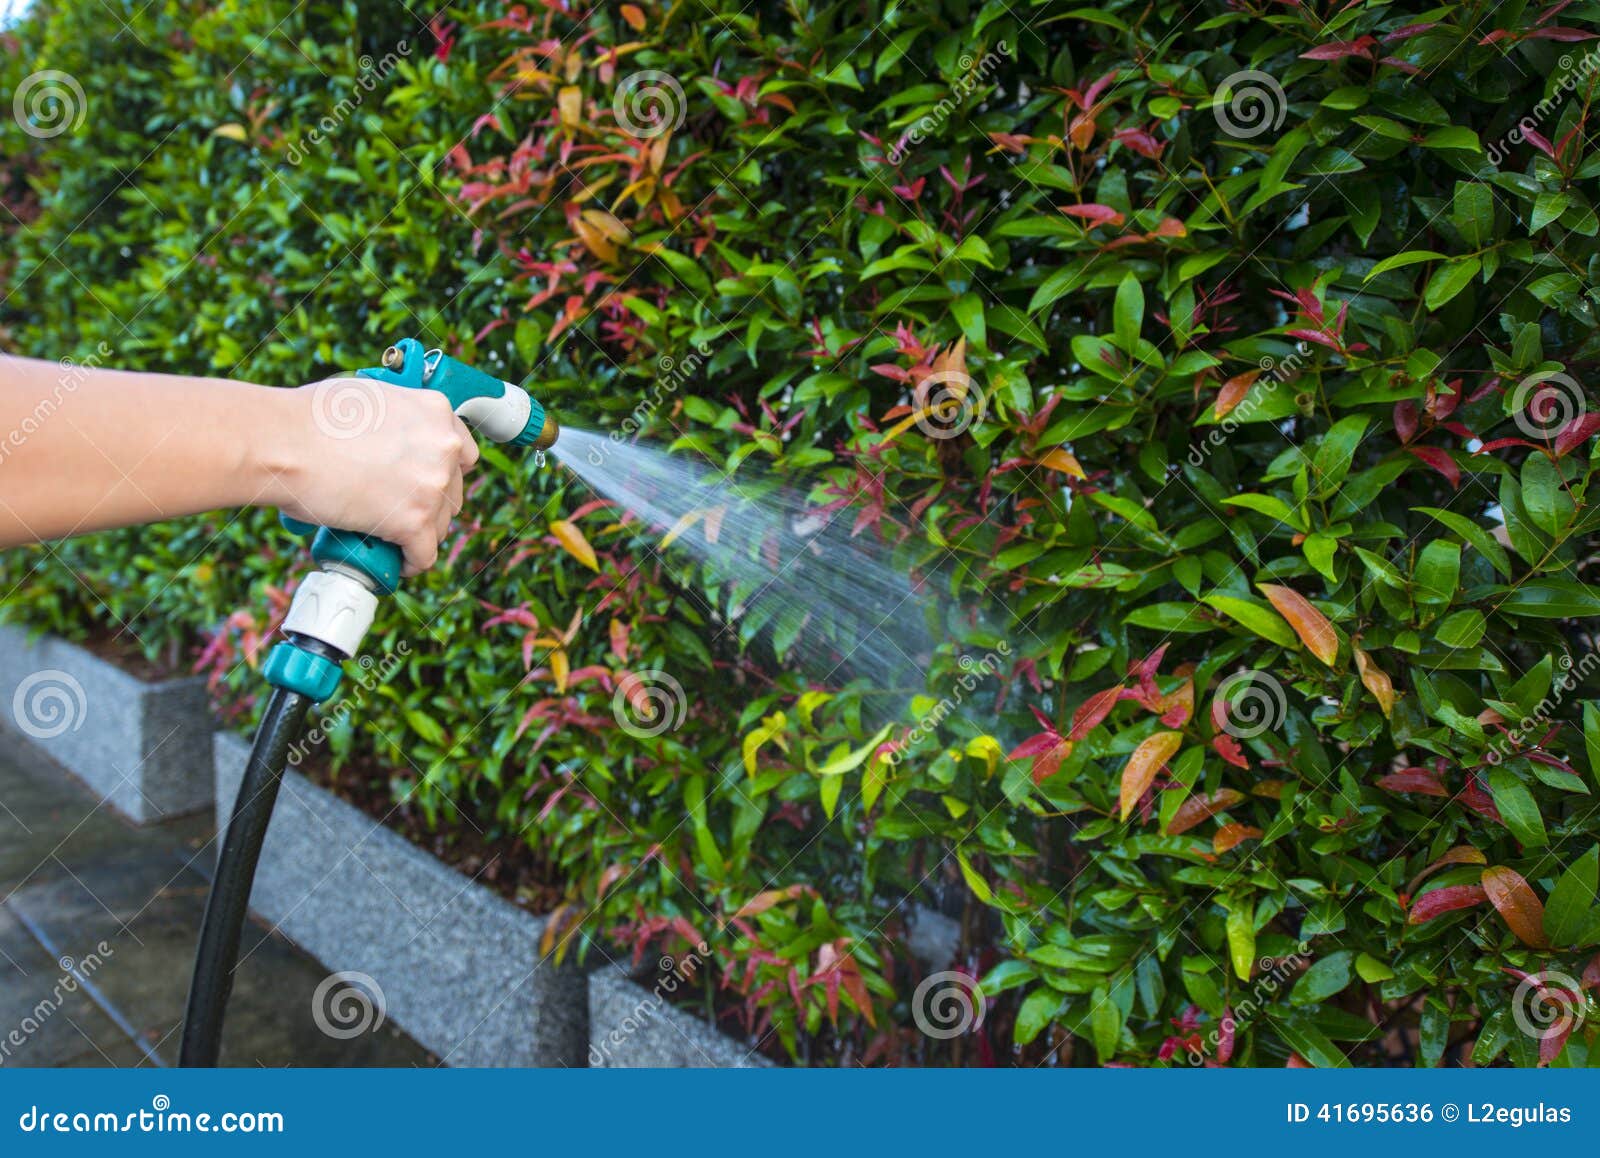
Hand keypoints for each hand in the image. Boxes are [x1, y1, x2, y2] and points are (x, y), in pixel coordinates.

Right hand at [263, 377, 479, 575]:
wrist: (282, 443)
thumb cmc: (309, 418)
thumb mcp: (369, 398)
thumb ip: (396, 419)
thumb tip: (390, 440)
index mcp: (436, 412)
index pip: (463, 453)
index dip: (444, 472)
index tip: (426, 484)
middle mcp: (444, 447)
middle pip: (453, 491)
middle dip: (431, 503)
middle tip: (402, 510)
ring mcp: (432, 486)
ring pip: (441, 525)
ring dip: (420, 533)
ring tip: (393, 536)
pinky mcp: (415, 522)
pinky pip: (424, 555)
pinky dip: (411, 562)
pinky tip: (399, 562)